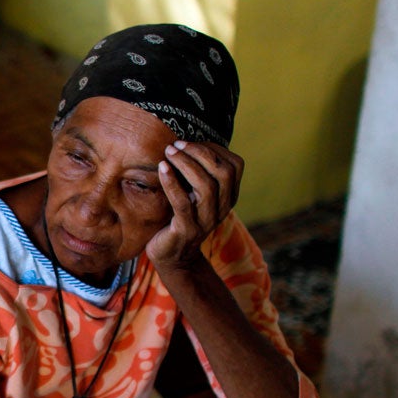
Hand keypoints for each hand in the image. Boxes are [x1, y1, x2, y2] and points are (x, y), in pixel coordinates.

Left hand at [146, 140, 243, 268]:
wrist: (172, 257)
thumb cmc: (178, 217)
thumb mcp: (193, 193)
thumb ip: (197, 173)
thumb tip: (187, 140)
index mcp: (228, 197)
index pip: (235, 165)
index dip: (215, 149)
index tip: (191, 143)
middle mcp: (222, 208)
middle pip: (223, 173)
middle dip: (200, 153)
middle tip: (176, 145)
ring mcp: (206, 221)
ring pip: (206, 187)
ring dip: (186, 164)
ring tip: (168, 153)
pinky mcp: (186, 231)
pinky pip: (182, 203)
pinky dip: (172, 182)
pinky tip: (162, 168)